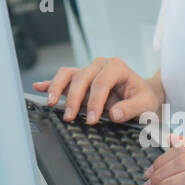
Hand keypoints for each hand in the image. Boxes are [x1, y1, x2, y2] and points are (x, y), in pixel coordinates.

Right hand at [33, 57, 162, 123]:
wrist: (142, 93)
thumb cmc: (144, 98)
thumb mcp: (146, 104)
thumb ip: (132, 108)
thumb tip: (114, 113)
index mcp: (116, 67)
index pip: (101, 82)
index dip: (94, 101)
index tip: (91, 119)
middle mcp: (100, 65)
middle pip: (81, 78)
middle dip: (73, 98)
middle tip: (70, 117)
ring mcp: (88, 70)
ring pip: (68, 74)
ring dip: (57, 88)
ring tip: (51, 103)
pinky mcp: (80, 78)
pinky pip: (63, 77)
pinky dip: (50, 83)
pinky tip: (38, 87)